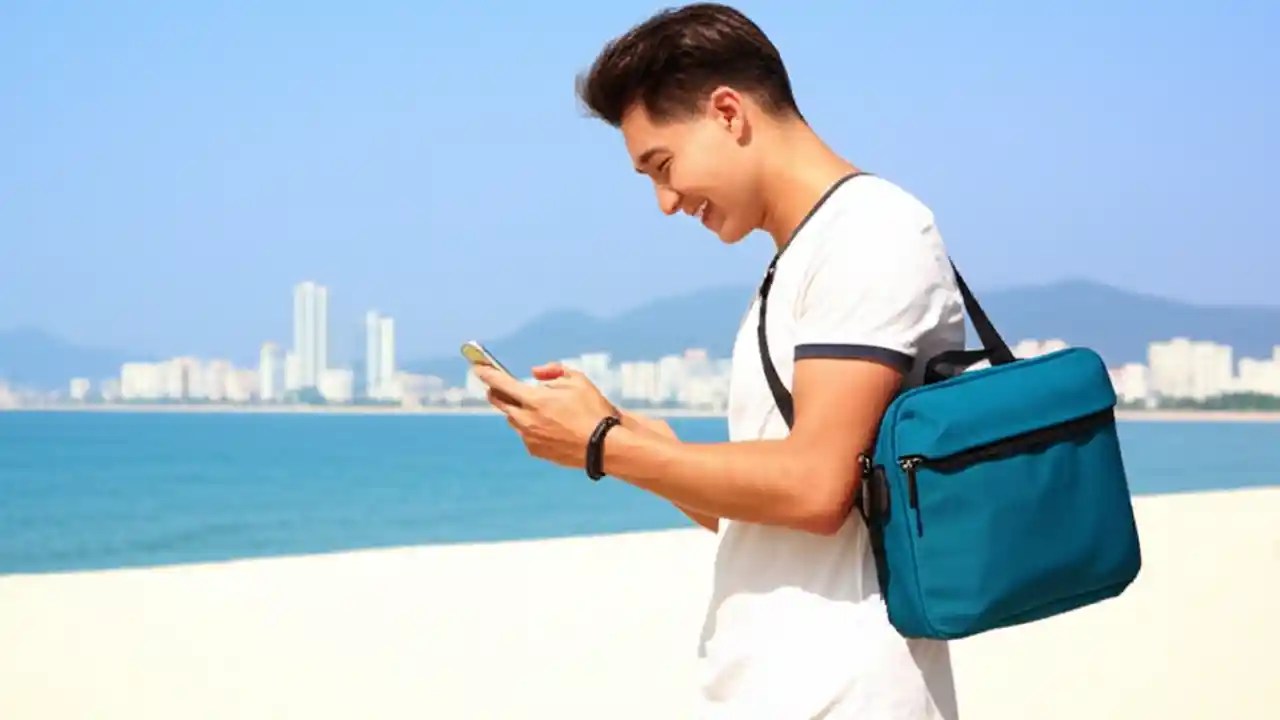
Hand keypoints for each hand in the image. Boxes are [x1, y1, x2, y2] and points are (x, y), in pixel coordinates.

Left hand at [472, 362, 618, 468]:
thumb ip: (553, 370)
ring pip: (514, 419)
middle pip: (499, 402)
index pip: (500, 382)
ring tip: (534, 406)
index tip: (476, 366)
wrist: (605, 446)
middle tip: (497, 385)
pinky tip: (548, 426)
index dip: (486, 372)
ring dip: (517, 410)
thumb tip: (535, 373)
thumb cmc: (593, 410)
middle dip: (495, 391)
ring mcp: (529, 437)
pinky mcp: (536, 451)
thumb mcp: (577, 379)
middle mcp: (526, 419)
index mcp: (533, 399)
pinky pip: (526, 434)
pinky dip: (531, 427)